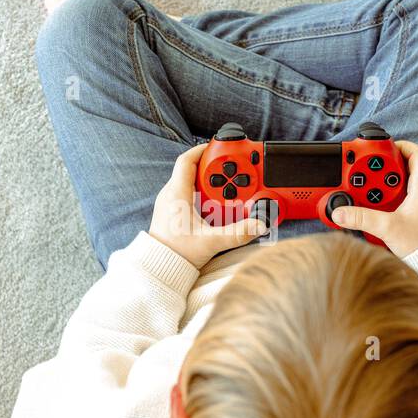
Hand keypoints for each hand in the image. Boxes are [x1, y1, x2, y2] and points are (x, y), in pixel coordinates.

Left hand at [149, 143, 269, 269]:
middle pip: (196, 170)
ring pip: (194, 183)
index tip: (223, 149)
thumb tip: (258, 224)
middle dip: (217, 170)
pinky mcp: (175, 212)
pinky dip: (206, 196)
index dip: (205, 151)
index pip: (187, 161)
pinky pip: (192, 195)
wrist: (160, 268)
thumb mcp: (210, 242)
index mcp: (176, 194)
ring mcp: (172, 203)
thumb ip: (236, 233)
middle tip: (234, 173)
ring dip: (213, 184)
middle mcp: (172, 194)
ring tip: (230, 190)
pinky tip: (219, 206)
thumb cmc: (176, 253)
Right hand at [331, 140, 417, 256]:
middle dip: (386, 168)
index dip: (398, 146)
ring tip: (373, 191)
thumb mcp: (388, 228)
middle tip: (369, 174)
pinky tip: (383, 206)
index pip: (416, 152)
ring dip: (389, 183)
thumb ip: (362, 218)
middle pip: (408, 166)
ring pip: (409, 181)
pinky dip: (396, 195)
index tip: (379, 151)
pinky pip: (411, 194)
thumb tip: (341, 212)